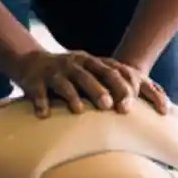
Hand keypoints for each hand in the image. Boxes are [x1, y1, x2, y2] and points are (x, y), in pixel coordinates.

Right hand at [15, 51, 170, 117]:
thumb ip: (113, 82)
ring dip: (73, 96)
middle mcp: (75, 64)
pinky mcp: (34, 80)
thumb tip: (145, 102)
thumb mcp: (93, 72)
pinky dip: (41, 102)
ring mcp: (54, 71)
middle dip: (100, 90)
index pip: (113, 72)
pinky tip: (45, 115)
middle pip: (91, 75)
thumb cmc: (71, 74)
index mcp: (93, 62)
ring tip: (80, 110)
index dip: (123, 87)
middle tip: (110, 107)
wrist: (32, 62)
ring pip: (65, 82)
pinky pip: (38, 91)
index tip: (133, 105)